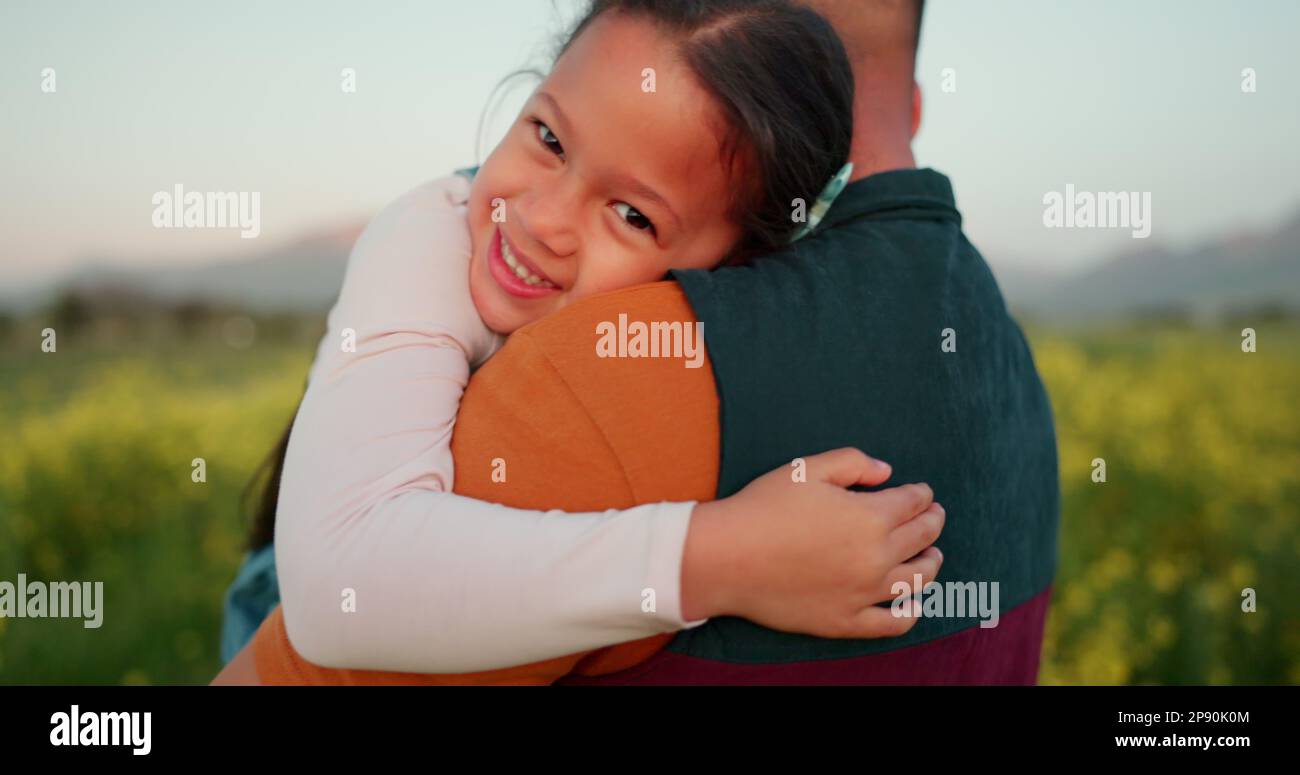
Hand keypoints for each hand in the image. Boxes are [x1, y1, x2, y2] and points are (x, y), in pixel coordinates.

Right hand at [683, 447, 944, 638]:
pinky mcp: (846, 621)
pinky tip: (914, 603)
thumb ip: (853, 463)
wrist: (727, 557)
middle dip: (932, 522)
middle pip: (921, 539)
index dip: (921, 495)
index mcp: (871, 517)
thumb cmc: (764, 507)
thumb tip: (887, 472)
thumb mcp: (807, 468)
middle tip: (934, 516)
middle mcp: (876, 557)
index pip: (913, 503)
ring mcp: (864, 594)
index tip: (922, 492)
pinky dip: (911, 612)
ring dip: (931, 563)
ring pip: (917, 580)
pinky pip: (893, 623)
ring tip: (932, 556)